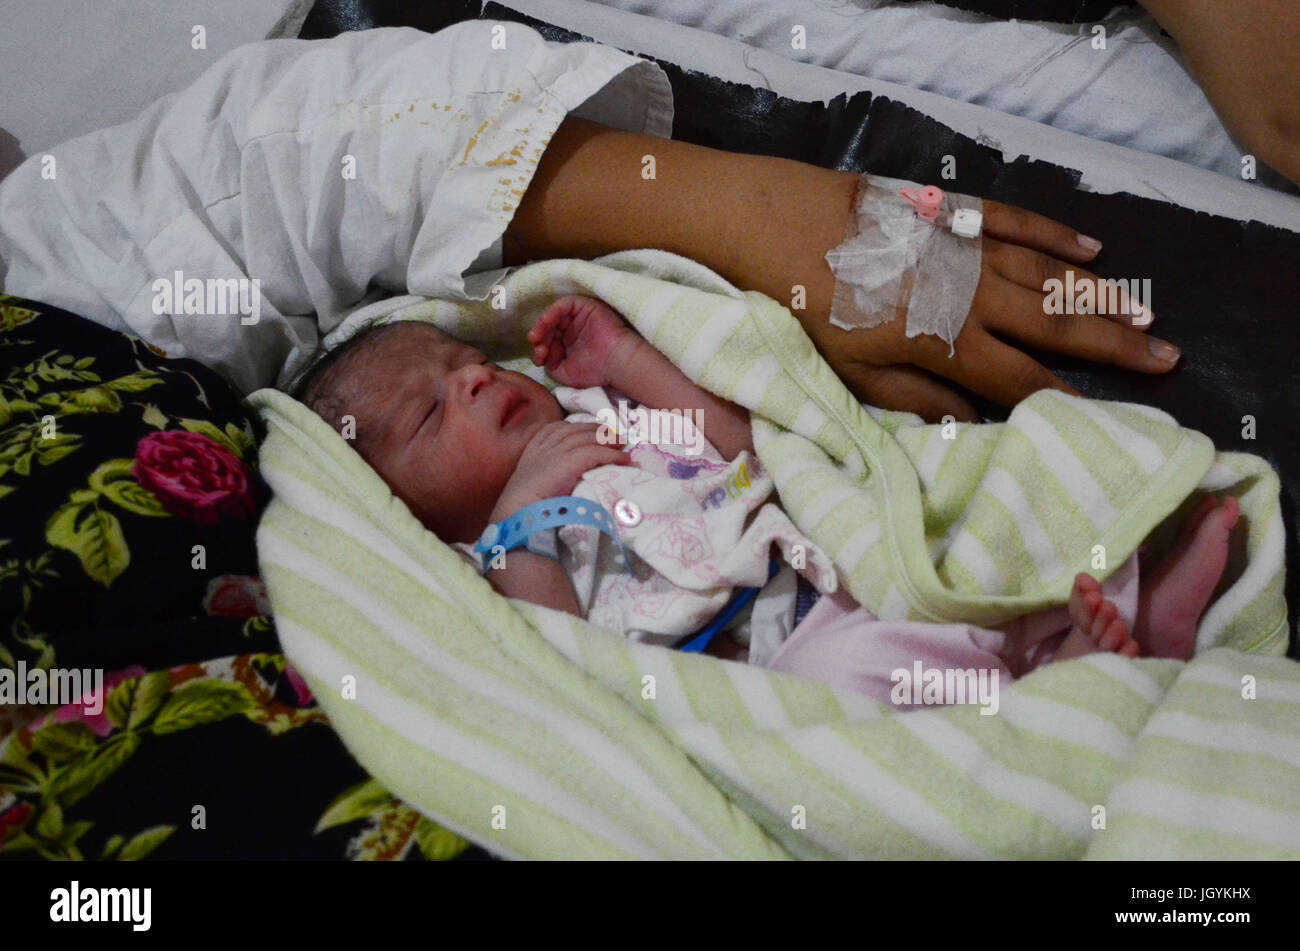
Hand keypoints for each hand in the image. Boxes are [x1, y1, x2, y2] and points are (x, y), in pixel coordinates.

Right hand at [490, 421, 629, 520]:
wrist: (518, 518)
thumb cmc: (523, 511)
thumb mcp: (533, 487)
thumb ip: (547, 476)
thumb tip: (571, 479)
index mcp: (531, 452)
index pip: (555, 429)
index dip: (576, 427)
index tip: (592, 430)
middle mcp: (543, 448)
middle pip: (573, 430)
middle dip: (595, 430)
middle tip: (614, 435)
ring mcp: (554, 453)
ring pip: (586, 438)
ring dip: (607, 440)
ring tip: (622, 444)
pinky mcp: (567, 462)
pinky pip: (595, 452)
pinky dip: (612, 455)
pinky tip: (623, 459)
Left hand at [527, 295, 639, 388]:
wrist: (616, 364)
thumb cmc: (595, 372)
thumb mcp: (563, 373)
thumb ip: (549, 363)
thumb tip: (542, 352)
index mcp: (569, 345)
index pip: (548, 341)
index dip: (540, 349)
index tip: (540, 359)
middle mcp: (573, 330)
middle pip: (549, 327)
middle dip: (539, 337)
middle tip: (537, 347)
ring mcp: (579, 318)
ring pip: (554, 315)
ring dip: (542, 324)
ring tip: (536, 337)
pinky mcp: (585, 307)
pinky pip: (565, 304)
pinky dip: (552, 312)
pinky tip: (546, 322)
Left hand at [802, 201, 1179, 421]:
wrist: (779, 225)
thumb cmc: (809, 308)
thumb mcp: (854, 373)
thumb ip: (917, 399)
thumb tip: (972, 420)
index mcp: (946, 341)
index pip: (1021, 377)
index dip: (1066, 397)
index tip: (1110, 413)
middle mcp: (971, 294)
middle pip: (1055, 324)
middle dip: (1113, 344)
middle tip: (1167, 357)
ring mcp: (965, 248)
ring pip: (1048, 275)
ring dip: (1098, 295)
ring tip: (1143, 313)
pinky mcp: (951, 212)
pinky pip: (1016, 223)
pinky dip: (1055, 235)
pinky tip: (1089, 249)